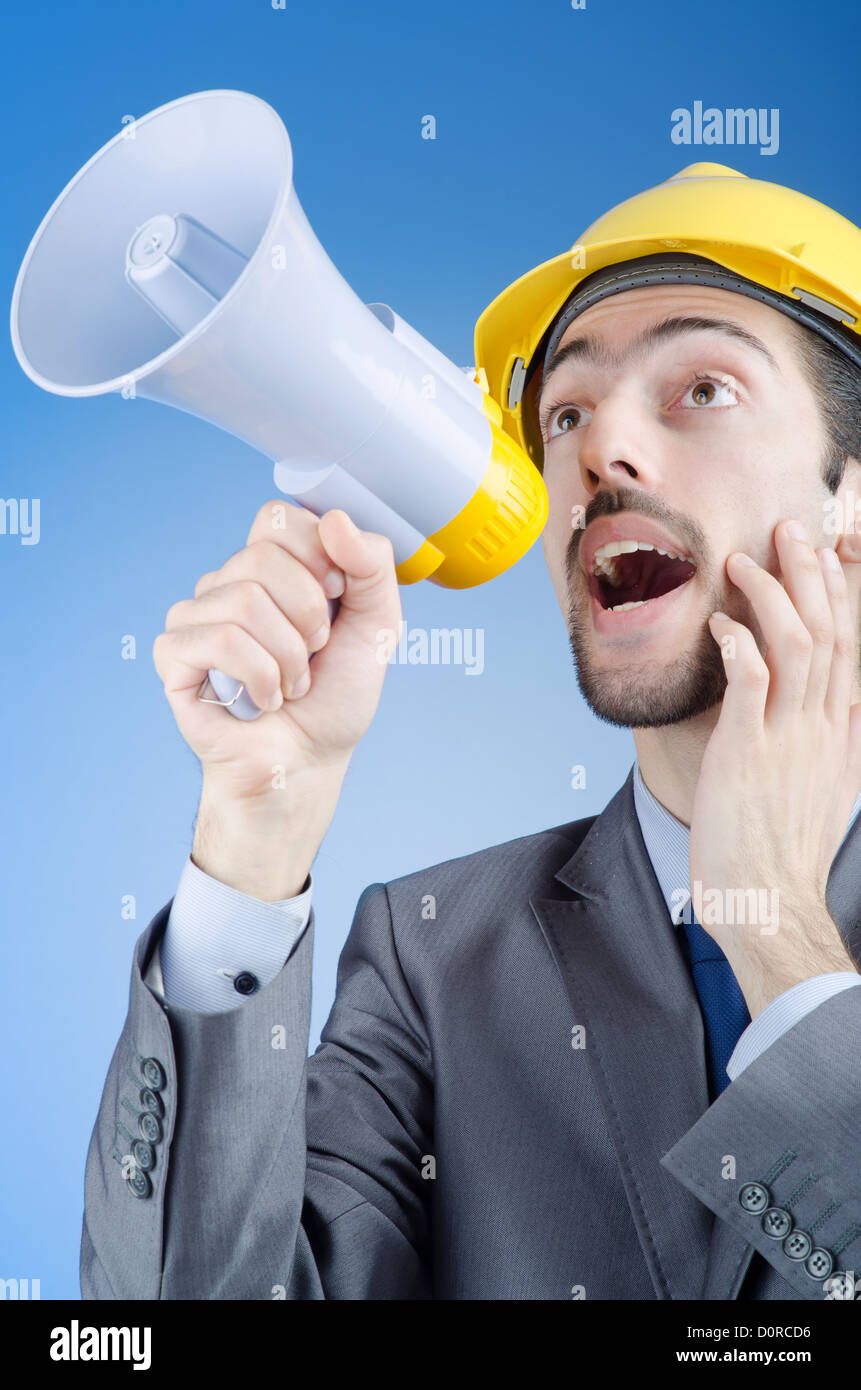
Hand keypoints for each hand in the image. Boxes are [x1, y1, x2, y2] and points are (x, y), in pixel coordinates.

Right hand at [152, 500, 401, 897]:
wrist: (309, 763)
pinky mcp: (174, 656)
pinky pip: (219, 640)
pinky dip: (260, 677)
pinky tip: (264, 700)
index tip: (336, 598)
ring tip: (292, 684)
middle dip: (308, 614)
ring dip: (288, 657)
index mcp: (270, 568)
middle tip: (315, 652)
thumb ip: (373, 564)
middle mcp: (226, 584)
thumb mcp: (379, 625)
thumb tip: (333, 519)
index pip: (277, 517)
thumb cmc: (336, 697)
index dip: (317, 556)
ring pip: (242, 601)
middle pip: (261, 557)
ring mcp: (194, 618)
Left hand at [689, 519, 860, 1016]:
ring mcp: (788, 737)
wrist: (770, 903)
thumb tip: (812, 708)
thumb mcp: (818, 788)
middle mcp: (823, 726)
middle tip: (787, 530)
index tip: (823, 552)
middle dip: (811, 572)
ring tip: (742, 560)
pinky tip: (719, 623)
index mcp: (841, 731)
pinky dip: (738, 642)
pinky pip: (751, 678)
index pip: (851, 643)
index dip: (838, 592)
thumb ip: (819, 742)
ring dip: (771, 594)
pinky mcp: (749, 751)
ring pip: (798, 642)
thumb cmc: (780, 851)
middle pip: (832, 629)